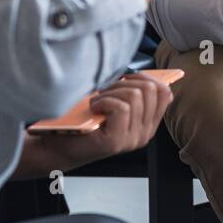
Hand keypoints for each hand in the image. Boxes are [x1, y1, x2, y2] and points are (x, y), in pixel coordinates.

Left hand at [50, 74, 174, 166]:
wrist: (58, 145)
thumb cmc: (84, 120)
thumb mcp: (116, 103)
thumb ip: (136, 94)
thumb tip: (155, 77)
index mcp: (148, 124)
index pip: (164, 93)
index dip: (146, 78)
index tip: (127, 77)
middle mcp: (145, 134)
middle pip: (150, 90)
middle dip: (124, 83)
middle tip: (106, 91)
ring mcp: (132, 140)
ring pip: (134, 96)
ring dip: (110, 93)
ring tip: (97, 102)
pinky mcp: (117, 141)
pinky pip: (121, 108)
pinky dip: (103, 101)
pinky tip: (93, 108)